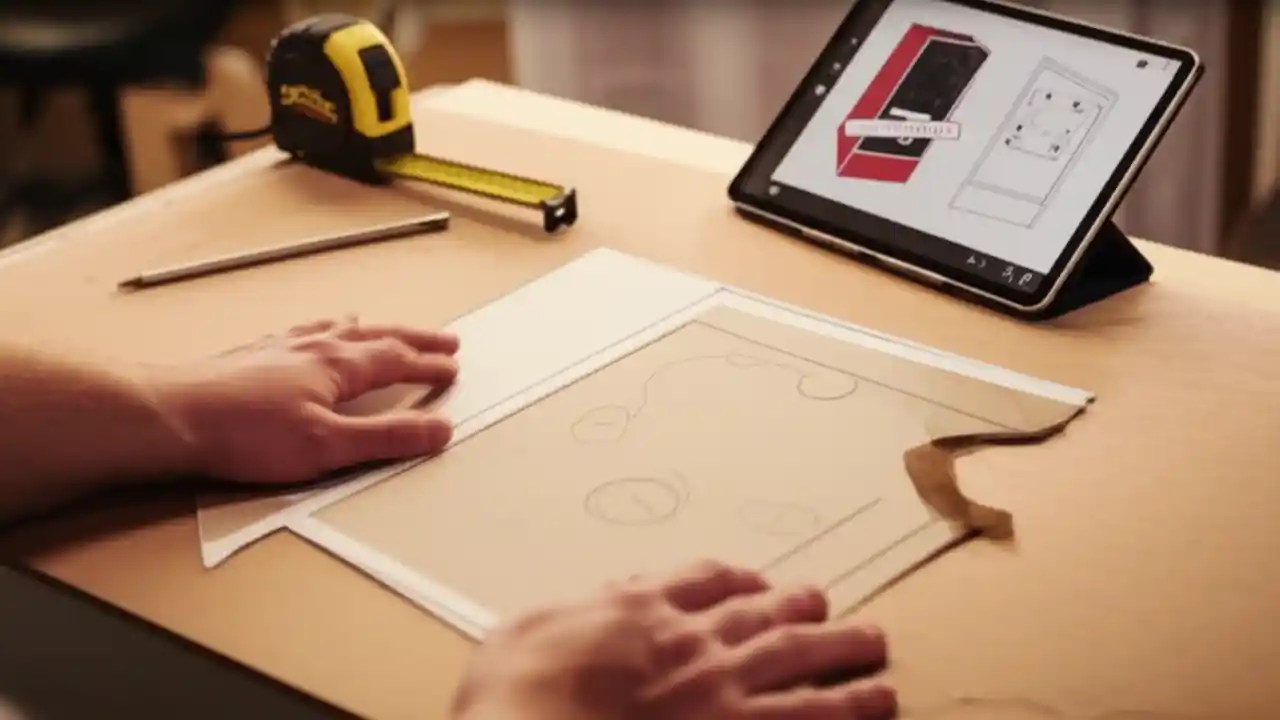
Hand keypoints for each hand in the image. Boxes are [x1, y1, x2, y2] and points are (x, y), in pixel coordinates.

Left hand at [148, 317, 458, 483]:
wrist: (172, 415)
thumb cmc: (245, 434)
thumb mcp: (328, 447)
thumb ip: (387, 437)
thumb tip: (440, 429)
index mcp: (338, 365)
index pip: (397, 360)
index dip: (429, 365)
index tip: (453, 368)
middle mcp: (314, 346)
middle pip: (376, 335)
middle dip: (413, 339)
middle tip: (443, 340)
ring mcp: (281, 347)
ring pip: (338, 329)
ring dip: (370, 328)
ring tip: (380, 326)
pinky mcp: (253, 355)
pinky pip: (303, 332)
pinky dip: (324, 329)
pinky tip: (311, 334)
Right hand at [451, 560, 895, 719]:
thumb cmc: (510, 696)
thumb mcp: (526, 629)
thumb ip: (576, 611)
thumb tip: (605, 599)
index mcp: (640, 611)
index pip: (703, 581)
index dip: (735, 580)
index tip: (752, 583)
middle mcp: (691, 644)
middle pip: (764, 615)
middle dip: (801, 607)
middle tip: (829, 603)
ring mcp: (720, 695)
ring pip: (799, 661)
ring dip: (842, 650)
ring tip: (876, 645)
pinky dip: (843, 712)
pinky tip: (878, 705)